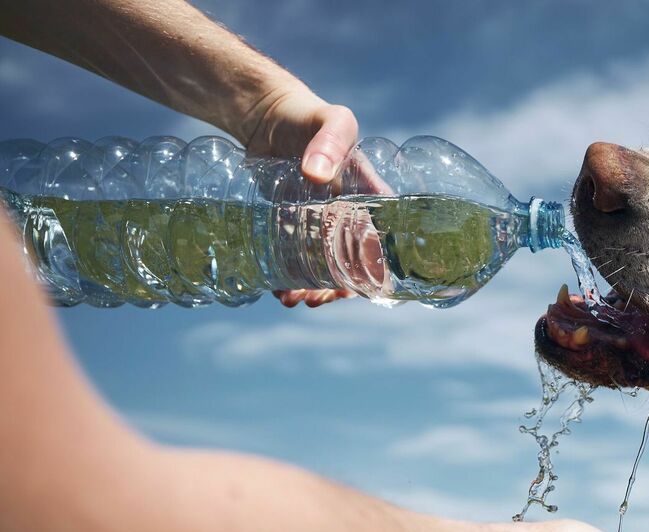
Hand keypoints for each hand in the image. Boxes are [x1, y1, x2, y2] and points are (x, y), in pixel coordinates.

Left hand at [242, 87, 372, 307]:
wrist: (267, 115)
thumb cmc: (309, 116)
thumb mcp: (330, 121)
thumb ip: (330, 142)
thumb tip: (318, 175)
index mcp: (370, 198)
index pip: (382, 241)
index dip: (374, 270)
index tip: (355, 289)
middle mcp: (349, 215)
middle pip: (351, 263)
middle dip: (335, 288)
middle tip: (314, 299)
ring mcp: (318, 223)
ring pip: (322, 266)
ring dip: (311, 288)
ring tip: (290, 300)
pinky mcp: (292, 224)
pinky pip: (295, 257)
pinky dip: (287, 276)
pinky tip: (276, 288)